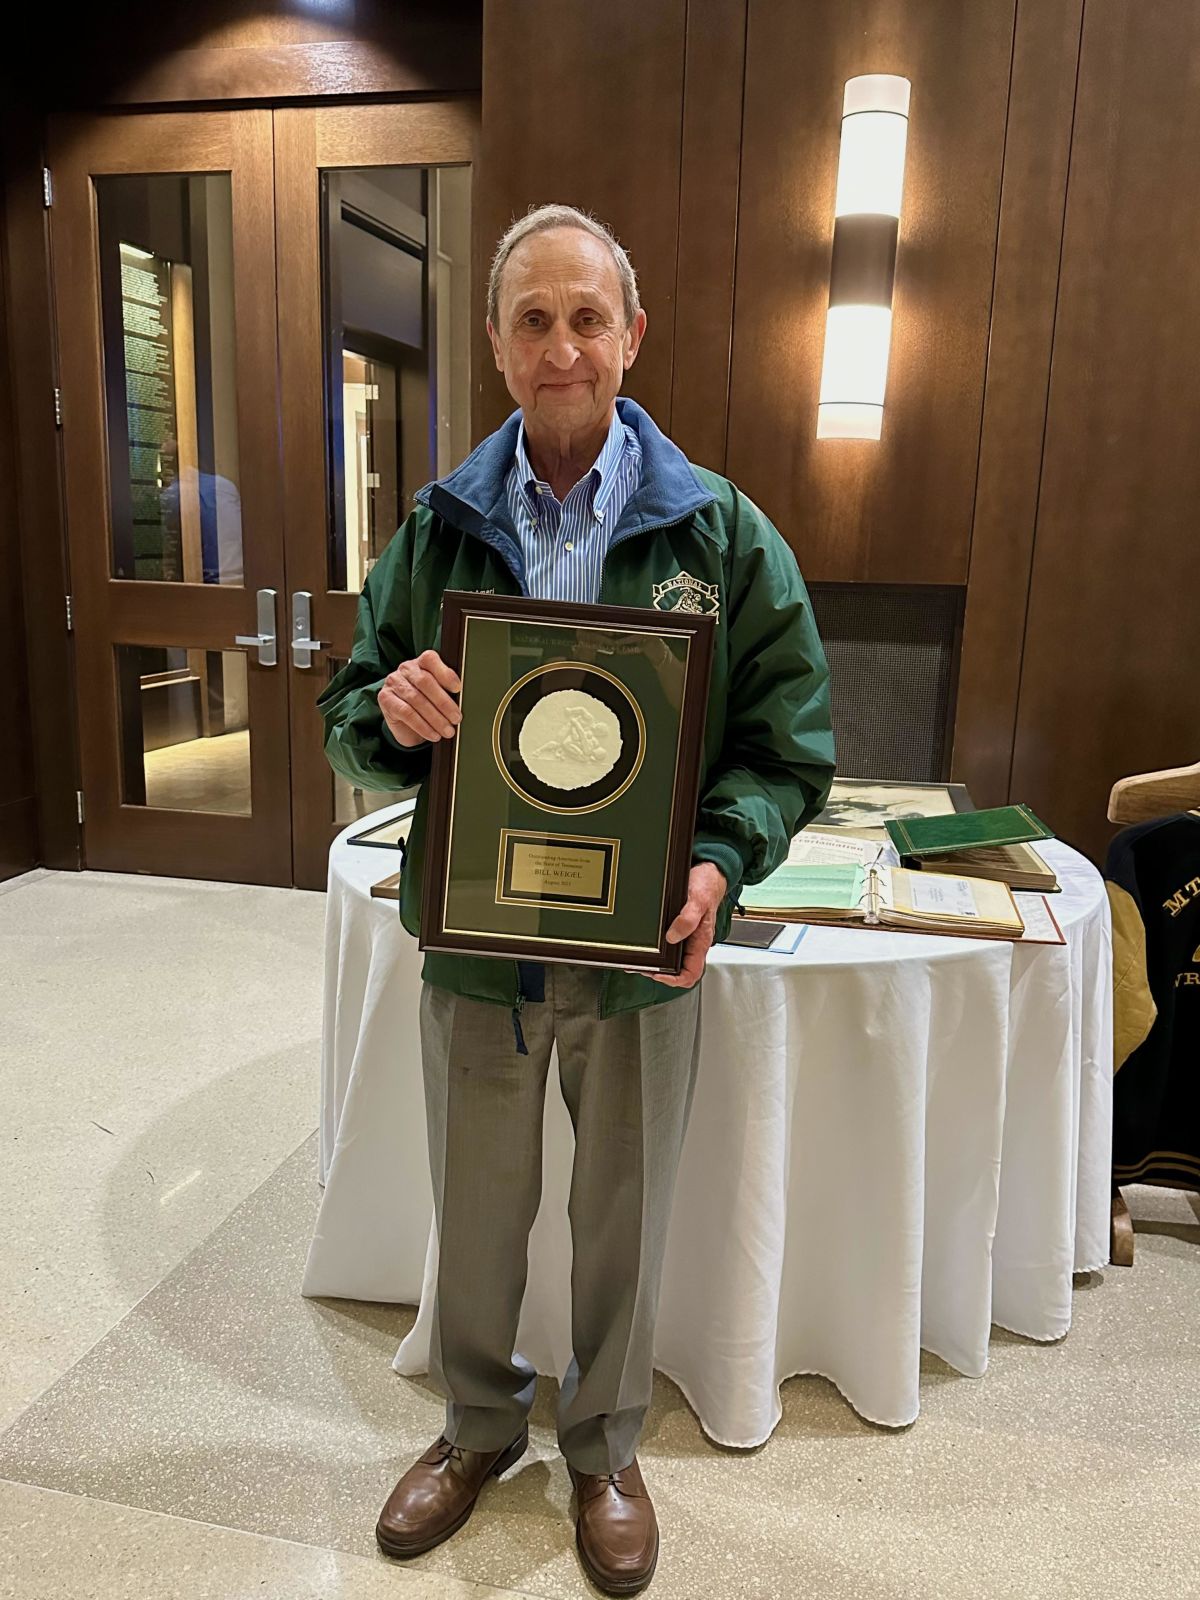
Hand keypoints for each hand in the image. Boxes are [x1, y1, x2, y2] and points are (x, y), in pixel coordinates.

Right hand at [378, 649, 461, 746]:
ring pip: (416, 699)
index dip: (445, 674)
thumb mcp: (438, 696)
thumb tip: (463, 700)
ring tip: (447, 730)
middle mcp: (406, 669)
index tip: (458, 689)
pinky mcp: (386, 699)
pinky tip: (433, 734)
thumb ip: (448, 691)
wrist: (407, 725)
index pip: (431, 660)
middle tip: (456, 718)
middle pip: (425, 682)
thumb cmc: (427, 705)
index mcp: (421, 662)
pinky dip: (422, 726)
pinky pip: (406, 713)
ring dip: (435, 718)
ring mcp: (393, 683)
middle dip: (443, 702)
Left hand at [647, 862, 727, 988]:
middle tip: (641, 966)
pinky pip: (666, 946)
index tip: (657, 974)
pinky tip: (641, 946)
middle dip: (658, 972)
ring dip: (653, 963)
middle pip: (677, 970)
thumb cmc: (707, 885)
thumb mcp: (698, 900)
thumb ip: (688, 919)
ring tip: (637, 960)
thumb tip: (673, 937)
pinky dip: (653, 950)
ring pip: (670, 960)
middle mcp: (692, 942)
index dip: (674, 980)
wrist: (708, 871)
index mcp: (701, 941)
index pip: (691, 973)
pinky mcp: (676, 928)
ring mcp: (685, 936)